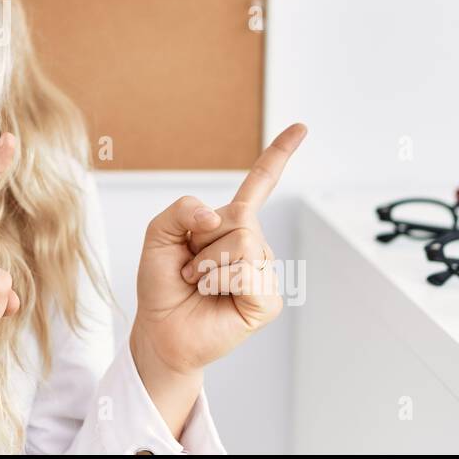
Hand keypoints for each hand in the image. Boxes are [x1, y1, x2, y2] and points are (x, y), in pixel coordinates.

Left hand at [132, 124, 307, 385]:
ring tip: (198, 283)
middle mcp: (253, 243)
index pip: (259, 184)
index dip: (279, 155)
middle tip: (189, 268)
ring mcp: (263, 271)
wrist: (161, 330)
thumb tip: (216, 216)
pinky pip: (247, 272)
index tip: (301, 128)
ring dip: (206, 264)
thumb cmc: (162, 283)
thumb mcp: (158, 235)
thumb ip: (180, 211)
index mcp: (230, 222)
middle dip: (201, 241)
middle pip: (240, 217)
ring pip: (243, 243)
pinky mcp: (267, 299)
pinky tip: (214, 296)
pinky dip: (219, 281)